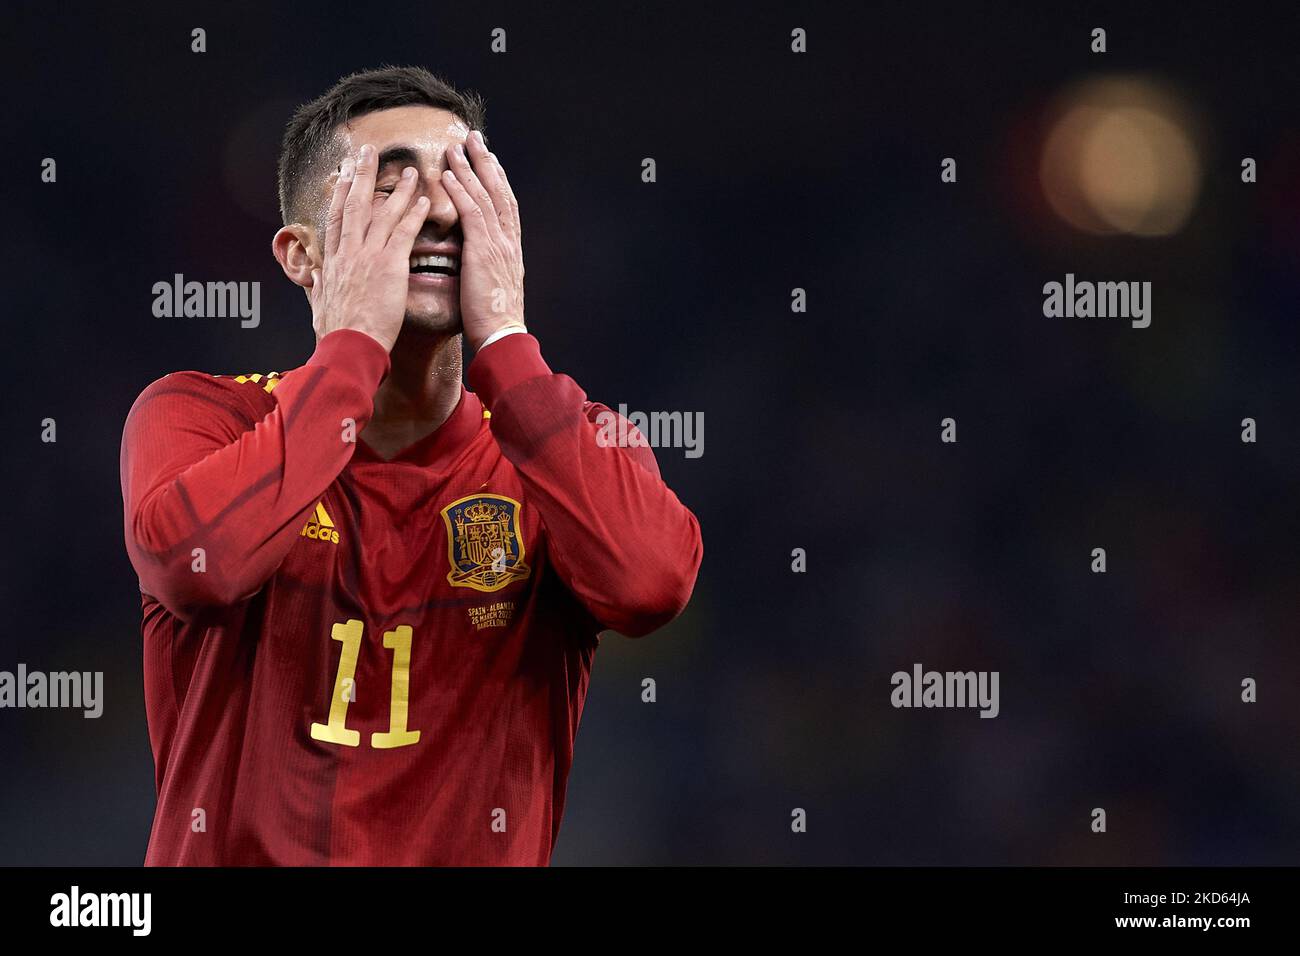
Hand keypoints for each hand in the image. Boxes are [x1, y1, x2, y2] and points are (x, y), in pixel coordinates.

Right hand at [309, 143, 428, 352]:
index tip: (344, 174)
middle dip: (362, 175)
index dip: (341, 193)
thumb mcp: (321, 306)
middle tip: (369, 151)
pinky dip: (414, 214)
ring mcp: (368, 257)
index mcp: (334, 262)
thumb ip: (321, 287)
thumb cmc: (336, 335)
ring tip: (411, 171)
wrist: (349, 349)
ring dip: (398, 189)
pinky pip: (404, 233)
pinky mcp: (389, 267)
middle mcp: (349, 253)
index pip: (337, 219)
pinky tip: (425, 200)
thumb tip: (318, 277)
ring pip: (383, 213)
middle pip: (355, 204)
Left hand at [442, 131, 526, 349]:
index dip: (496, 179)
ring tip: (456, 146)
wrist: (503, 336)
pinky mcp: (484, 251)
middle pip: (498, 191)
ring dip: (469, 168)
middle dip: (486, 162)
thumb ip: (487, 268)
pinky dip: (460, 191)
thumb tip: (478, 263)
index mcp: (510, 249)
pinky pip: (471, 213)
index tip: (487, 158)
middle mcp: (508, 241)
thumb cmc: (494, 321)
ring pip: (485, 196)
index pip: (504, 205)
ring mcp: (498, 244)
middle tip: (475, 138)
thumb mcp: (493, 288)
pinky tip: (448, 174)